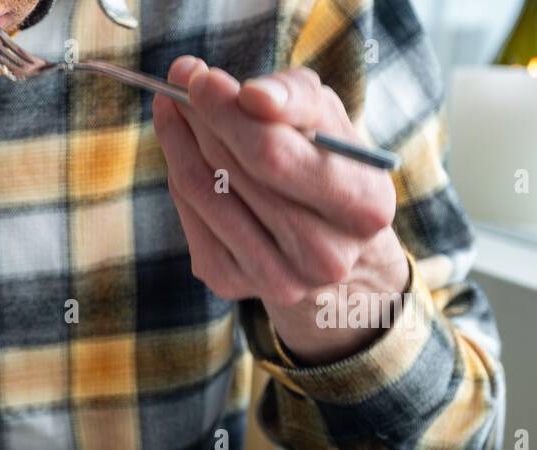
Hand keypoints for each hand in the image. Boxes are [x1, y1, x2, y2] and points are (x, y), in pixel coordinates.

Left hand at [153, 56, 410, 364]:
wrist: (330, 249)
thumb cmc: (329, 168)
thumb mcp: (331, 124)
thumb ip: (296, 99)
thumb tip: (250, 94)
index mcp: (362, 206)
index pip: (275, 154)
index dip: (231, 113)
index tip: (201, 79)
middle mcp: (323, 254)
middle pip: (237, 171)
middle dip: (203, 119)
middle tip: (180, 83)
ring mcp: (276, 276)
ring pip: (205, 191)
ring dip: (180, 141)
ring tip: (174, 107)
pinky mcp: (232, 283)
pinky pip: (189, 216)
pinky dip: (178, 176)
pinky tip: (181, 150)